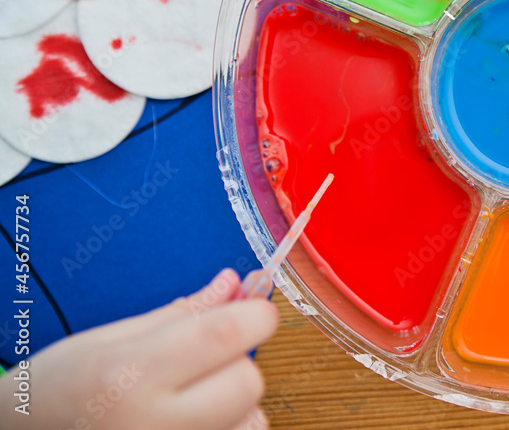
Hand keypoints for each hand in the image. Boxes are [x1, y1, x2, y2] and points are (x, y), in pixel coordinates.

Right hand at [0, 268, 278, 429]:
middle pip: (248, 383)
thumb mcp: (110, 337)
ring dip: (240, 403)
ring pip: (252, 420)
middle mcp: (154, 422)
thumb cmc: (60, 388)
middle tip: (209, 358)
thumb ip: (183, 312)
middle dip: (241, 361)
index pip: (225, 334)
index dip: (256, 314)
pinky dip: (231, 425)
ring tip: (195, 397)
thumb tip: (235, 284)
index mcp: (132, 373)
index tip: (255, 307)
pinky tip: (196, 419)